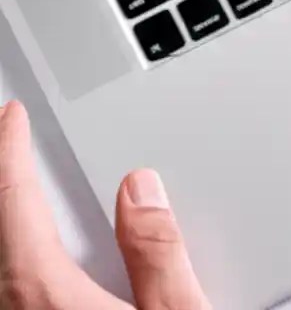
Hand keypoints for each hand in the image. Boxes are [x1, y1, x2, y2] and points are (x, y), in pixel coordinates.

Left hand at [0, 101, 209, 308]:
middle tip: (7, 142)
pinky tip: (30, 250)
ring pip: (0, 261)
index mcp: (43, 293)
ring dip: (9, 215)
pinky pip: (9, 286)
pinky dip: (13, 250)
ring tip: (17, 186)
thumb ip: (157, 253)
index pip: (15, 201)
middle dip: (2, 177)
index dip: (12, 150)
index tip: (14, 117)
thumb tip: (142, 189)